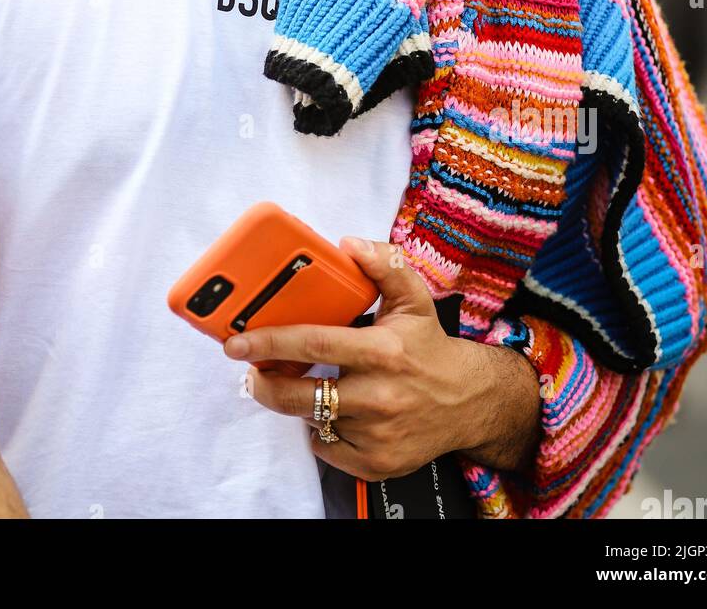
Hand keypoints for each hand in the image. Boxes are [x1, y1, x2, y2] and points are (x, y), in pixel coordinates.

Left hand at [221, 236, 508, 480]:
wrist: (468, 402)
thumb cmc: (429, 347)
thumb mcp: (413, 298)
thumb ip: (383, 264)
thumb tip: (349, 244)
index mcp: (383, 350)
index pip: (314, 343)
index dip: (271, 342)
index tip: (238, 342)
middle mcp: (379, 395)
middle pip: (300, 394)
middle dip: (265, 383)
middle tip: (252, 369)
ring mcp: (377, 434)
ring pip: (312, 419)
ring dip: (298, 402)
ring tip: (299, 383)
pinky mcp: (376, 463)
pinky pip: (327, 447)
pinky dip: (322, 429)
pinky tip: (335, 411)